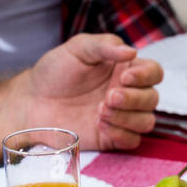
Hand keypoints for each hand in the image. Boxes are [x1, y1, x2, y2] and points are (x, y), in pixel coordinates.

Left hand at [15, 34, 162, 150]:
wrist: (32, 101)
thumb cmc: (54, 71)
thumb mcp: (77, 49)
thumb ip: (104, 45)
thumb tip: (131, 51)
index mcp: (125, 69)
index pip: (154, 72)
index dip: (146, 76)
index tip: (123, 77)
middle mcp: (128, 93)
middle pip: (152, 99)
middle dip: (133, 99)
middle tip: (108, 97)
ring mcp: (121, 116)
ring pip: (147, 121)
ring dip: (127, 118)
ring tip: (100, 112)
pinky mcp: (111, 137)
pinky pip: (132, 141)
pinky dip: (120, 134)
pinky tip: (100, 126)